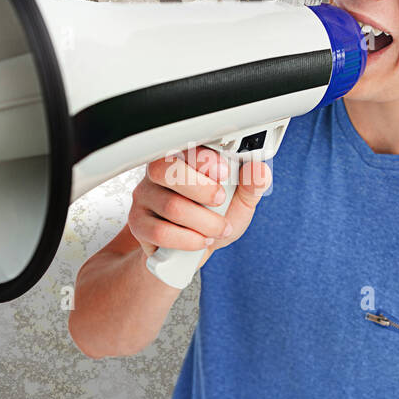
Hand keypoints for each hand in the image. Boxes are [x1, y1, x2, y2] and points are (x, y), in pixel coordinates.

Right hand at [128, 145, 271, 259]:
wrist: (192, 251)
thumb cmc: (213, 219)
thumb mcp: (239, 203)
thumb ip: (251, 186)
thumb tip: (259, 170)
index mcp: (184, 159)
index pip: (185, 147)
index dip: (205, 159)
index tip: (224, 173)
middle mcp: (159, 174)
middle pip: (167, 170)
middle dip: (201, 190)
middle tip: (220, 202)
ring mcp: (145, 197)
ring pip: (171, 206)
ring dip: (203, 223)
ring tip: (216, 229)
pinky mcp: (138, 223)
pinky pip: (160, 232)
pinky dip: (187, 240)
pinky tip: (200, 240)